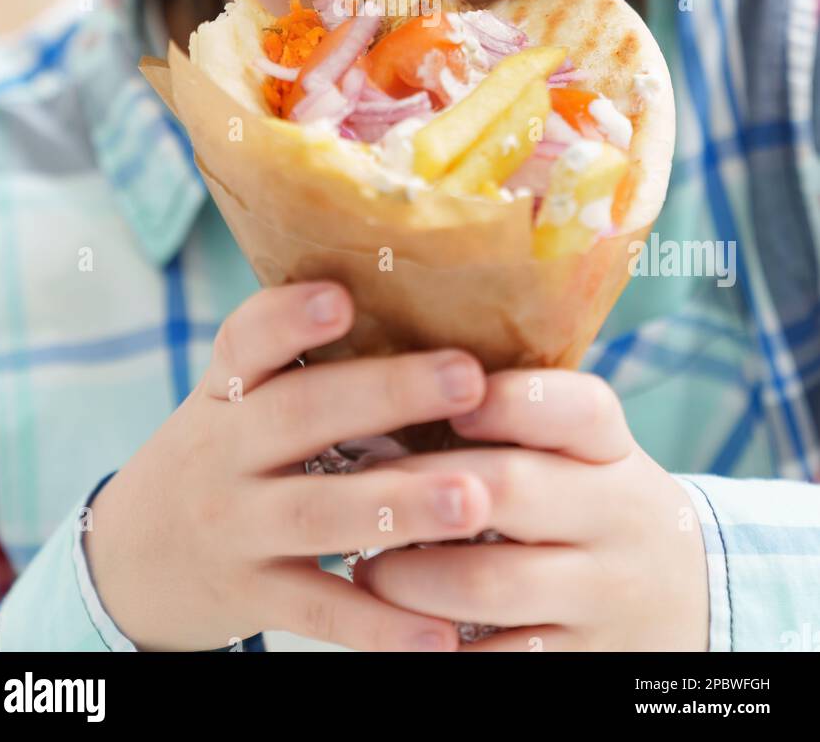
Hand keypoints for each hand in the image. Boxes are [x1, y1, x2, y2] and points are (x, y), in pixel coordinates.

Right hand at [84, 281, 496, 650]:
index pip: (246, 340)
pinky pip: (320, 612)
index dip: (289, 316)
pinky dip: (378, 626)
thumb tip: (419, 296)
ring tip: (473, 497)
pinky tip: (439, 634)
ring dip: (399, 505)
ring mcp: (236, 527)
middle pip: (300, 415)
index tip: (342, 295)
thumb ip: (298, 362)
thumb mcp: (233, 400)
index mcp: (226, 391)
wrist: (130, 561)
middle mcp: (224, 452)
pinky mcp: (252, 596)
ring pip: (319, 513)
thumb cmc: (219, 456)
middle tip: (468, 377)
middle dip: (388, 394)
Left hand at [352, 368, 710, 650]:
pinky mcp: (585, 661)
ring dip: (410, 578)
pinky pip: (500, 658)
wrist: (691, 601)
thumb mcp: (588, 455)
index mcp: (612, 451)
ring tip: (368, 570)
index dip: (511, 400)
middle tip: (362, 496)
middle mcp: (618, 517)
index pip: (579, 408)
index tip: (452, 403)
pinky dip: (440, 645)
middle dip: (419, 491)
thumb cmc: (598, 507)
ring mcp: (603, 595)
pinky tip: (404, 628)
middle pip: (514, 487)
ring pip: (491, 582)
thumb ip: (521, 422)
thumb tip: (401, 391)